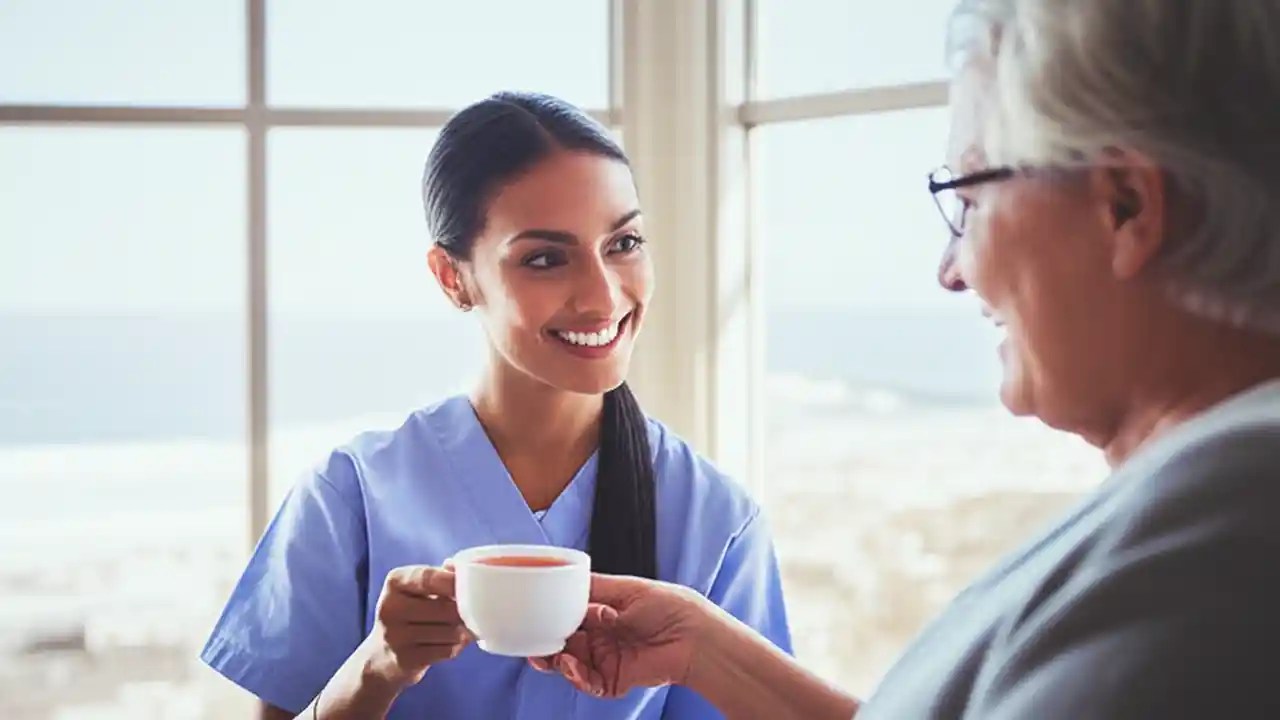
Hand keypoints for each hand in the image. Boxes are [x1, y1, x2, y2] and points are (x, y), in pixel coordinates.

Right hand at [360, 565, 472, 689]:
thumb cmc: (410, 613)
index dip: (455, 583)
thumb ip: (440, 576)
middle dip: (465, 612)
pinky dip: (456, 647)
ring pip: (450, 632)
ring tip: (461, 628)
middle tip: (473, 613)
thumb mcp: (417, 588)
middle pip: (445, 609)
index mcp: (394, 582)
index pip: (429, 578)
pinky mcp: (405, 660)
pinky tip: (451, 643)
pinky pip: (446, 651)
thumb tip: (460, 566)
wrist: (381, 655)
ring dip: (463, 631)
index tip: (471, 587)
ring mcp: (395, 637)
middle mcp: (390, 608)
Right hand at [530, 574, 712, 698]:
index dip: (548, 617)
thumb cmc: (670, 606)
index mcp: (602, 611)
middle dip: (545, 644)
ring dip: (558, 661)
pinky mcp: (613, 680)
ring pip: (570, 664)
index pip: (566, 614)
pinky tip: (573, 668)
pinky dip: (577, 677)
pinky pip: (588, 682)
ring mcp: (605, 659)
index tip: (532, 616)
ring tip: (555, 657)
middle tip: (532, 643)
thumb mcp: (628, 589)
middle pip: (562, 641)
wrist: (695, 637)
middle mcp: (600, 635)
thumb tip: (563, 586)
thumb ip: (594, 589)